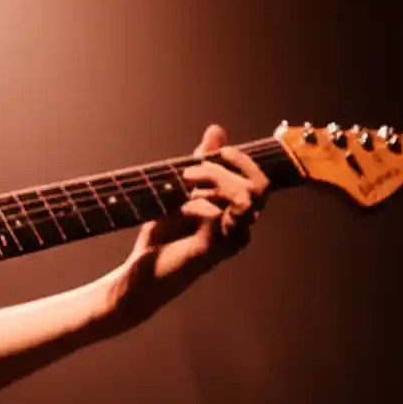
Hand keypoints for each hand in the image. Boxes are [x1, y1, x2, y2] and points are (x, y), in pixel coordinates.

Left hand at [106, 124, 268, 324]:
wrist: (142, 273)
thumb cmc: (164, 236)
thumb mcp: (181, 191)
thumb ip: (202, 163)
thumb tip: (217, 130)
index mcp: (237, 213)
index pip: (260, 180)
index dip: (242, 160)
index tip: (217, 151)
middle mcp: (240, 227)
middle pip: (258, 186)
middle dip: (224, 169)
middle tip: (189, 172)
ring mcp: (229, 240)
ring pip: (246, 198)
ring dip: (214, 182)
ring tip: (186, 185)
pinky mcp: (212, 250)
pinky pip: (218, 215)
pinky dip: (197, 203)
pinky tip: (181, 208)